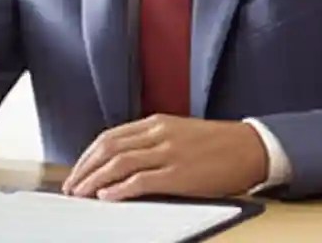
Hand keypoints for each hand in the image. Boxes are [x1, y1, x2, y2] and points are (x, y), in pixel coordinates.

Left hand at [62, 115, 268, 201]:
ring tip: (81, 194)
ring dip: (95, 180)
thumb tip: (121, 162)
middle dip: (84, 168)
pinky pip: (141, 180)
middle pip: (108, 148)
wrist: (250, 148)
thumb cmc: (216, 145)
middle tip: (71, 186)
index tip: (76, 170)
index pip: (110, 137)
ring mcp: (169, 153)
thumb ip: (152, 143)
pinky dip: (119, 189)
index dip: (88, 155)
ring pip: (119, 163)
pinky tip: (107, 197)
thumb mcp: (179, 134)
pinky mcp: (180, 174)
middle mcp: (159, 134)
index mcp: (156, 123)